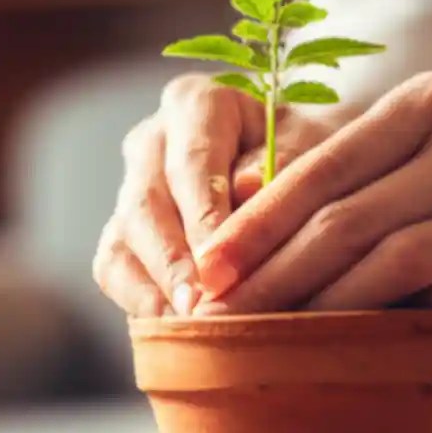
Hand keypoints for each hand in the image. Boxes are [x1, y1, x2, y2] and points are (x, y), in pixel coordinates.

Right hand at [92, 73, 344, 316]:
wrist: (307, 168)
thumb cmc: (315, 154)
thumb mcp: (317, 145)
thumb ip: (286, 159)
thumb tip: (247, 187)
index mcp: (195, 103)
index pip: (191, 159)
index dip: (203, 215)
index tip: (220, 264)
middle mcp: (152, 141)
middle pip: (147, 202)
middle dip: (174, 260)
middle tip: (200, 304)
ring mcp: (132, 188)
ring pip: (124, 238)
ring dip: (156, 286)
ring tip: (188, 324)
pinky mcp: (125, 233)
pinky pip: (114, 268)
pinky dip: (141, 300)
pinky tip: (174, 329)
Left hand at [195, 72, 431, 323]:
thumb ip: (352, 165)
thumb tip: (241, 208)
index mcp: (429, 106)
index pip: (321, 170)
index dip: (254, 224)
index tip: (205, 266)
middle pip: (346, 222)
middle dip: (269, 277)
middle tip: (216, 317)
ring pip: (392, 266)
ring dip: (319, 308)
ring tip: (266, 338)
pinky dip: (389, 322)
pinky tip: (344, 342)